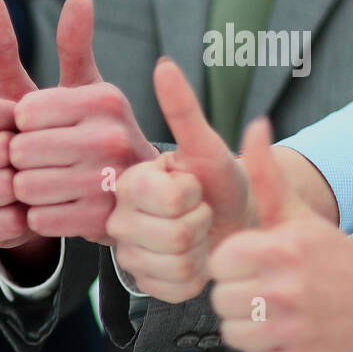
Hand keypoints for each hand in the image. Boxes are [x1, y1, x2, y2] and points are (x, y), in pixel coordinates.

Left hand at [8, 0, 158, 243]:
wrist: (143, 197)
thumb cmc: (101, 133)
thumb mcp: (89, 88)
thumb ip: (74, 44)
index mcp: (105, 99)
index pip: (25, 111)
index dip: (21, 122)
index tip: (38, 127)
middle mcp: (111, 138)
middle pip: (20, 149)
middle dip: (20, 156)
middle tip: (39, 158)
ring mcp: (108, 183)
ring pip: (25, 185)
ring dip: (26, 187)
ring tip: (48, 181)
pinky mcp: (100, 222)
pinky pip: (38, 218)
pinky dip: (38, 214)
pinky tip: (56, 206)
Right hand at [105, 59, 249, 301]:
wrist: (236, 224)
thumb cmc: (221, 183)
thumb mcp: (207, 146)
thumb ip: (182, 109)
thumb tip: (164, 64)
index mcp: (127, 181)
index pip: (166, 197)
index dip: (192, 194)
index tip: (192, 186)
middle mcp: (117, 217)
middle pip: (170, 234)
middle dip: (199, 223)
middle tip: (198, 212)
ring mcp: (127, 252)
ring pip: (173, 263)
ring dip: (201, 250)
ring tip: (199, 235)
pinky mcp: (142, 282)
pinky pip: (174, 287)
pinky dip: (197, 276)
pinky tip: (196, 259)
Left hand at [209, 119, 352, 351]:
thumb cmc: (328, 251)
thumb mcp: (294, 212)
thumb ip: (265, 174)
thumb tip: (253, 126)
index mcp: (279, 251)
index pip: (218, 264)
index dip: (231, 264)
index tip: (252, 262)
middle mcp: (287, 291)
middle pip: (220, 301)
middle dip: (237, 295)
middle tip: (263, 288)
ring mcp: (295, 330)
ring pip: (233, 334)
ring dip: (247, 326)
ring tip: (272, 311)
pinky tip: (286, 333)